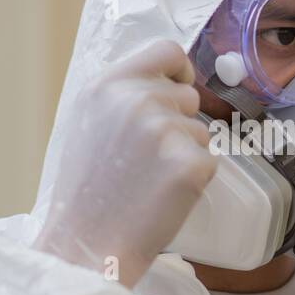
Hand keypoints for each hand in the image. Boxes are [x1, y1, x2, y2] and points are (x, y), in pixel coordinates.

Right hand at [34, 39, 216, 286]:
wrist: (85, 245)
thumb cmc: (87, 192)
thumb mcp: (88, 123)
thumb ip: (124, 94)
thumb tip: (166, 79)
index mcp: (108, 85)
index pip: (168, 49)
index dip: (179, 70)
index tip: (179, 88)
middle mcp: (136, 100)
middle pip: (189, 95)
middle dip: (178, 123)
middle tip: (145, 160)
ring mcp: (164, 130)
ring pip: (200, 131)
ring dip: (185, 153)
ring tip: (148, 181)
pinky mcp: (189, 164)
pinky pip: (209, 161)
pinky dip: (194, 180)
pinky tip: (162, 196)